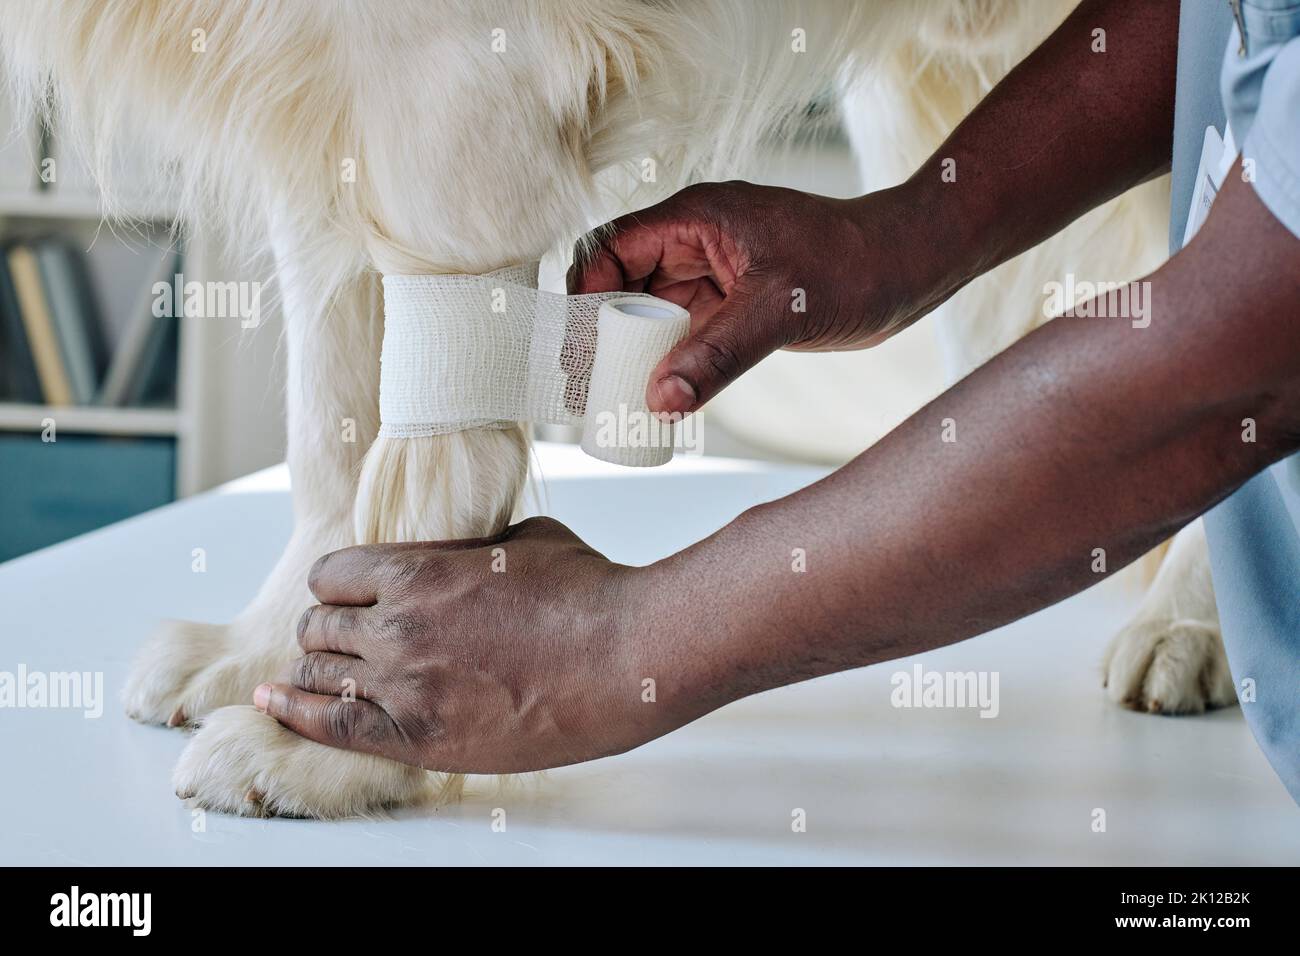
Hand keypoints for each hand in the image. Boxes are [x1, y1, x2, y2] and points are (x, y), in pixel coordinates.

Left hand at [252, 518, 682, 773]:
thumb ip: (470, 547)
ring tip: (334, 670)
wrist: (625, 657)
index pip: (331, 573)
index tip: (350, 591)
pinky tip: (274, 702)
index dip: (339, 581)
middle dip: (329, 625)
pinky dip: (294, 712)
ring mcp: (405, 686)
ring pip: (318, 673)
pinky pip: (329, 726)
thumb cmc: (588, 594)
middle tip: (347, 634)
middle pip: (318, 625)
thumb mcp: (524, 539)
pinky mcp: (421, 737)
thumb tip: (459, 549)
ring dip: (323, 667)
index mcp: (418, 572)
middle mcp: (397, 627)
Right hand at [569, 180, 958, 415]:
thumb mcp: (780, 310)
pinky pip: (682, 331)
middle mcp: (695, 241)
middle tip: (590, 382)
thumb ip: (716, 355)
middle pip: (622, 282)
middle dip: (602, 330)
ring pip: (650, 311)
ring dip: (632, 350)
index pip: (612, 245)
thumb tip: (660, 399)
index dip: (587, 291)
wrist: (910, 267)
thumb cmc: (854, 264)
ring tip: (615, 397)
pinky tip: (659, 395)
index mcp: (696, 217)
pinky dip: (667, 361)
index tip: (581, 343)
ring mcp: (712, 273)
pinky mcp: (731, 302)